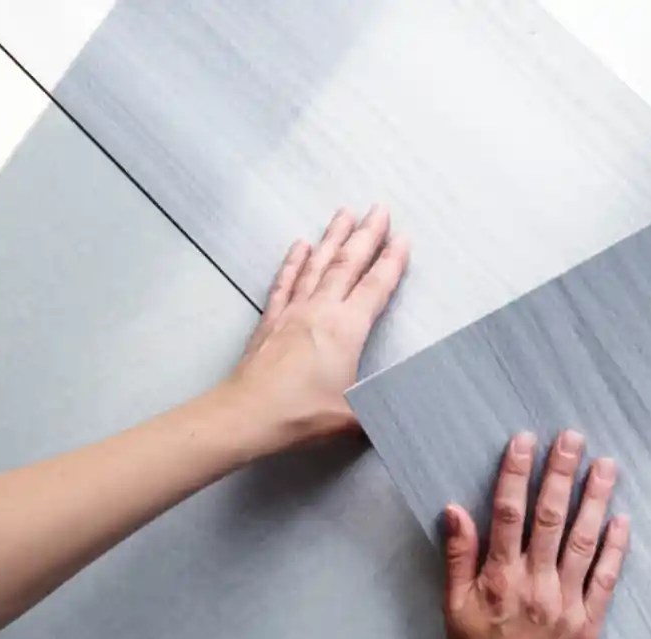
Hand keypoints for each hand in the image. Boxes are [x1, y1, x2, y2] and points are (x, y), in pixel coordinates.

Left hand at [221, 205, 408, 454]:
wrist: (244, 416)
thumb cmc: (299, 415)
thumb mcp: (353, 417)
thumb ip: (382, 408)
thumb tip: (405, 410)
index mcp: (346, 330)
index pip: (375, 287)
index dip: (392, 261)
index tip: (403, 238)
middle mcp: (320, 312)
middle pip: (347, 264)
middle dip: (366, 234)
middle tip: (379, 209)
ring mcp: (293, 312)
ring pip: (317, 264)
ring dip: (333, 237)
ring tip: (344, 213)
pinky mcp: (271, 321)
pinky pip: (286, 282)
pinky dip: (294, 261)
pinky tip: (300, 245)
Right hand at [443, 430, 630, 638]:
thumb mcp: (454, 607)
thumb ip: (458, 556)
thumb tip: (454, 510)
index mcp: (500, 578)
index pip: (508, 513)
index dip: (516, 473)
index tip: (524, 442)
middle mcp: (535, 585)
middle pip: (550, 518)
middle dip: (561, 474)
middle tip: (573, 438)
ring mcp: (566, 604)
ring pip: (583, 541)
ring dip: (595, 500)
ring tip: (605, 466)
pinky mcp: (588, 624)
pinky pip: (605, 579)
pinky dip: (614, 548)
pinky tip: (621, 520)